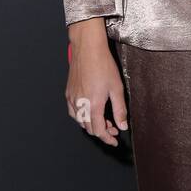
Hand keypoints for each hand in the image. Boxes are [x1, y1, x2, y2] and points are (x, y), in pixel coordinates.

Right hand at [65, 23, 128, 145]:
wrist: (88, 49)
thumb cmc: (103, 65)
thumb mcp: (117, 88)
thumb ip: (120, 110)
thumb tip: (122, 126)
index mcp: (93, 105)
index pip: (99, 131)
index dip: (107, 138)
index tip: (114, 141)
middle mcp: (80, 104)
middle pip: (88, 128)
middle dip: (101, 131)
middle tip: (113, 127)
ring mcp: (72, 98)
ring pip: (79, 121)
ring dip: (91, 124)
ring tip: (103, 118)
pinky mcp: (68, 93)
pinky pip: (72, 112)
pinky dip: (81, 116)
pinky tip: (89, 111)